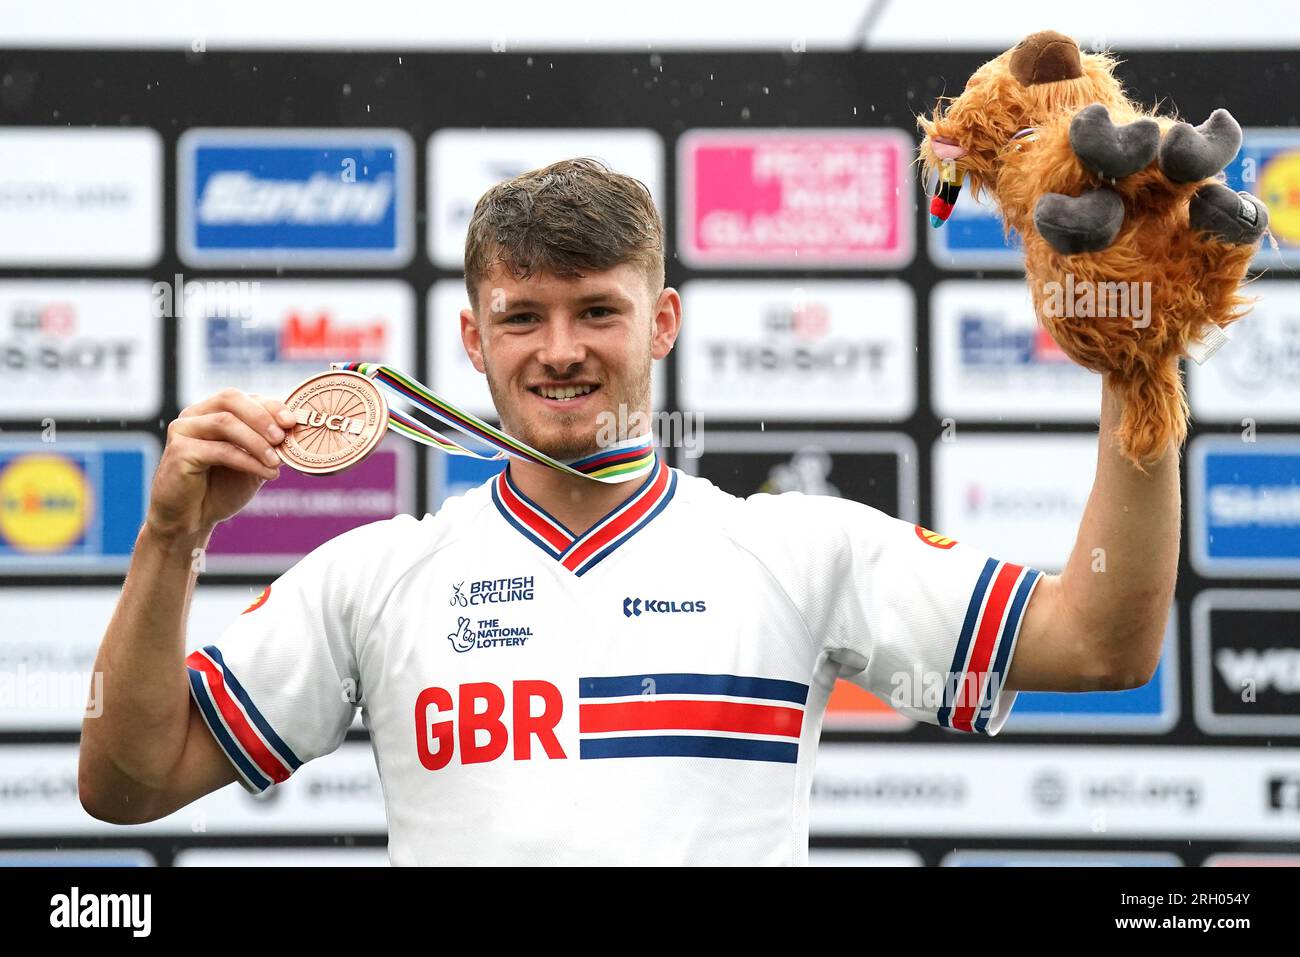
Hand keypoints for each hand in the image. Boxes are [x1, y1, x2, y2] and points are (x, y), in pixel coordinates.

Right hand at [146, 388, 297, 540]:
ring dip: (256, 441)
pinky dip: (248, 461)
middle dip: (262, 416)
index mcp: (211, 411)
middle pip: (230, 399)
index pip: (243, 398)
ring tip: (276, 461)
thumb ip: (269, 444)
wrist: (192, 519)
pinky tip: (267, 473)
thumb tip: (296, 431)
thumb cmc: (221, 488)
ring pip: (225, 422)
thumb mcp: (252, 462)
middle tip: (282, 437)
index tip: (292, 422)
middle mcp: (194, 415)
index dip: (270, 406)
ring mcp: (183, 430)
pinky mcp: (179, 451)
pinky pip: (220, 450)